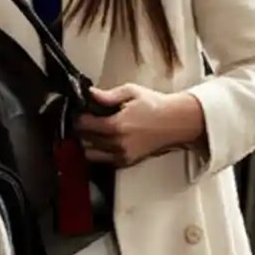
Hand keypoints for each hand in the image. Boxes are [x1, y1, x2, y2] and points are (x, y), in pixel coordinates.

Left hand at [76, 84, 205, 167]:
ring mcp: (122, 155)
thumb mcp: (131, 92)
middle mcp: (117, 143)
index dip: (79, 117)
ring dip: (89, 142)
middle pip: (84, 139)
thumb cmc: (156, 106)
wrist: (175, 122)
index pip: (84, 125)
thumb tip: (90, 94)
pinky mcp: (127, 162)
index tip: (82, 112)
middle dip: (82, 129)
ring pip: (90, 153)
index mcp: (116, 126)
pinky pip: (103, 160)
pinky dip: (100, 151)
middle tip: (88, 119)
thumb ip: (108, 95)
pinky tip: (107, 139)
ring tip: (96, 131)